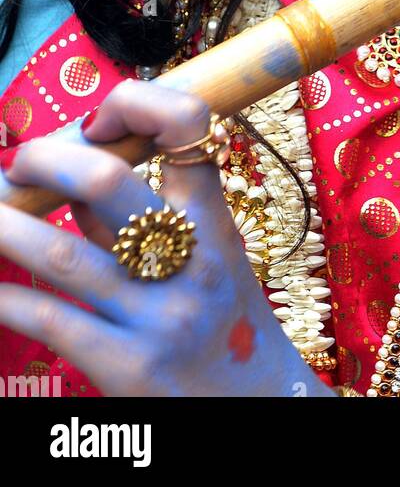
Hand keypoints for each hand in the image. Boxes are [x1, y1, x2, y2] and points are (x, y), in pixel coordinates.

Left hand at [0, 80, 330, 397]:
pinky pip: (51, 320)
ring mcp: (157, 316)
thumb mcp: (209, 264)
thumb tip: (72, 184)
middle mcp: (190, 262)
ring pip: (62, 253)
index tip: (97, 122)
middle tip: (19, 164)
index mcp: (215, 224)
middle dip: (46, 159)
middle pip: (108, 181)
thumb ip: (144, 223)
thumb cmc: (227, 328)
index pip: (188, 129)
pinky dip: (6, 299)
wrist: (260, 408)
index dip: (135, 105)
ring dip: (6, 226)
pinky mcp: (127, 368)